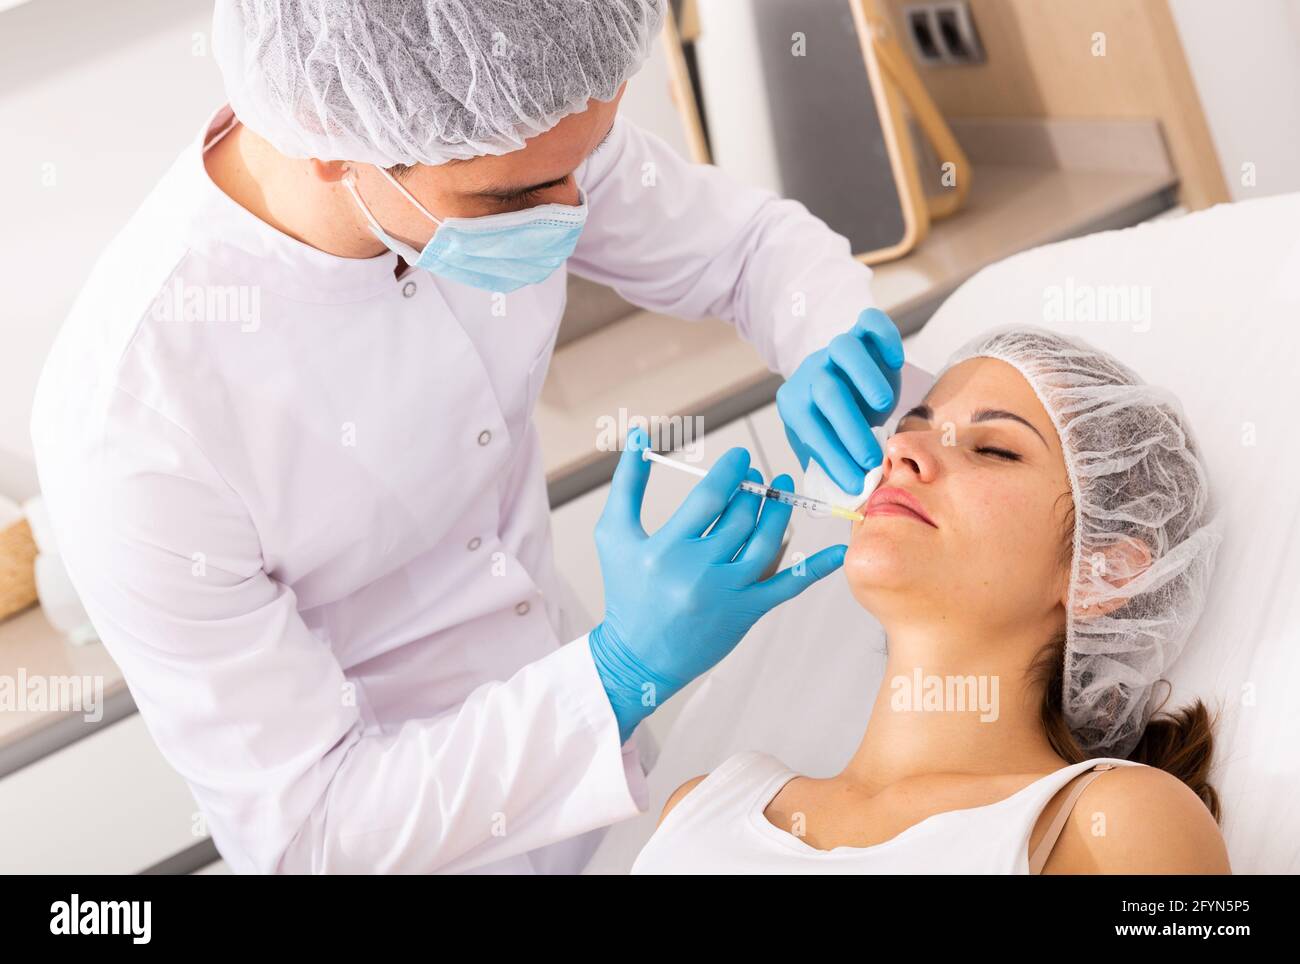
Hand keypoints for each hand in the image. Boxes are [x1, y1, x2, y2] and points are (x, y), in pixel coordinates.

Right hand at [588, 428, 845, 741]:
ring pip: (766, 542)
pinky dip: (813, 568)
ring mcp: (726, 593)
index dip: (732, 470)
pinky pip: (786, 586)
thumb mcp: (614, 534)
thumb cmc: (626, 590)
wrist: (637, 657)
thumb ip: (627, 481)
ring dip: (779, 511)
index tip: (741, 456)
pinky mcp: (746, 613)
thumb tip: (637, 433)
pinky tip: (835, 552)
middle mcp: (698, 570)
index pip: (711, 497)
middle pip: (741, 517)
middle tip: (757, 474)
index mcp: (666, 547)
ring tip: (782, 490)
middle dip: (754, 489)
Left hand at [777, 307, 903, 493]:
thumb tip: (846, 501)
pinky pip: (870, 323)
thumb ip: (830, 468)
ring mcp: (836, 350)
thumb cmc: (832, 422)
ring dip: (865, 379)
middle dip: (850, 429)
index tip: (856, 483)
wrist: (834, 377)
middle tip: (872, 458)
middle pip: (828, 393)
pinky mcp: (862, 333)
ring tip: (883, 406)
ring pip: (845, 352)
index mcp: (796, 404)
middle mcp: (813, 373)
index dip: (834, 458)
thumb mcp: (822, 445)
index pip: (811, 430)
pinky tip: (896, 361)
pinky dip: (884, 337)